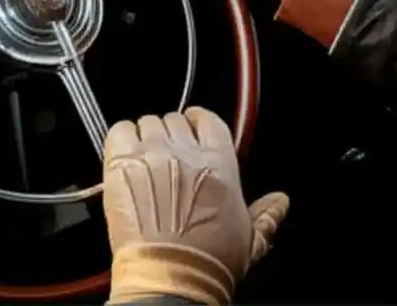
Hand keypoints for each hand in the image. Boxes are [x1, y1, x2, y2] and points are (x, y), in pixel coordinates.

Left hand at [104, 107, 288, 304]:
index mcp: (219, 161)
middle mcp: (185, 151)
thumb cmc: (207, 261)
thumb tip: (278, 203)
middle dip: (171, 135)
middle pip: (174, 120)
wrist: (170, 276)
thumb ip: (265, 215)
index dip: (198, 122)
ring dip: (145, 137)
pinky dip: (120, 139)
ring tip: (144, 161)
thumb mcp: (249, 239)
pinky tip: (124, 158)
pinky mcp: (121, 164)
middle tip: (167, 158)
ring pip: (147, 123)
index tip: (193, 130)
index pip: (208, 119)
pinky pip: (118, 131)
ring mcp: (152, 154)